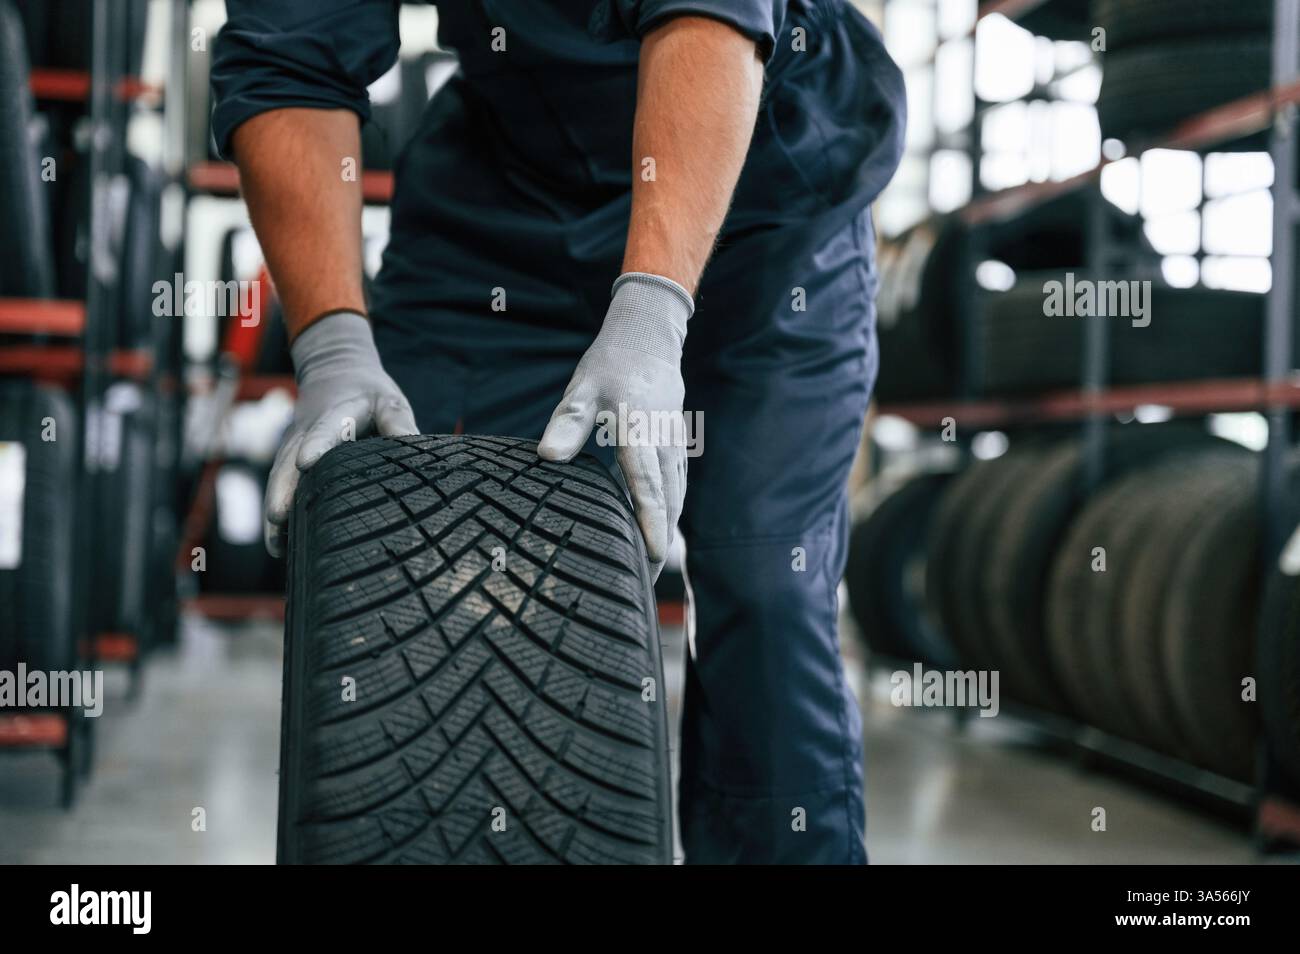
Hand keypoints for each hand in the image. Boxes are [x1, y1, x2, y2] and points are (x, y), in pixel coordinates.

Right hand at [264, 311, 417, 555]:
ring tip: (276, 544)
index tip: (307, 460)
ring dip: (276, 508)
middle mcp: (307, 433)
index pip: (326, 428)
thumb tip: (412, 444)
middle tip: (278, 516)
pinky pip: (281, 487)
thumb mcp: (389, 400)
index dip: (318, 444)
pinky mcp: (289, 461)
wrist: (336, 373)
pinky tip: (280, 546)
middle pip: (290, 460)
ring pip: (280, 478)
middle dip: (283, 488)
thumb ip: (398, 421)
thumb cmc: (369, 394)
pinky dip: (278, 514)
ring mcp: (294, 448)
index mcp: (336, 414)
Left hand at [538, 273, 692, 579]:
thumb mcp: (582, 388)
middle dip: (658, 539)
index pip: (645, 483)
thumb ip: (566, 424)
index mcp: (638, 430)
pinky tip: (659, 530)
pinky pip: (676, 484)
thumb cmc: (611, 364)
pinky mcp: (674, 446)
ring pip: (675, 495)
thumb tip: (547, 457)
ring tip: (653, 565)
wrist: (649, 339)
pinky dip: (669, 510)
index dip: (648, 520)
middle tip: (646, 579)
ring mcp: (673, 445)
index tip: (650, 553)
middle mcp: (662, 442)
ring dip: (667, 529)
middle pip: (667, 499)